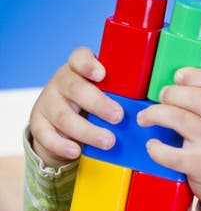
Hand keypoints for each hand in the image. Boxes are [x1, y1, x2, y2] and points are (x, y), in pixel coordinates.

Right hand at [29, 47, 122, 167]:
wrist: (59, 125)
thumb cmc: (90, 105)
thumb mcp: (102, 94)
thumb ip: (119, 96)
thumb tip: (151, 110)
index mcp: (78, 70)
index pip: (79, 59)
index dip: (88, 64)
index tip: (102, 74)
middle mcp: (61, 83)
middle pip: (74, 88)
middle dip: (98, 103)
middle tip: (118, 117)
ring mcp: (48, 103)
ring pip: (63, 115)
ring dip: (87, 130)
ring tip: (108, 142)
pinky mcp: (39, 124)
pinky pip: (47, 135)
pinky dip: (61, 144)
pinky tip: (75, 151)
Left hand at [136, 69, 200, 210]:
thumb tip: (181, 89)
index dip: (194, 75)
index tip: (178, 76)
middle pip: (196, 96)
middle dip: (171, 93)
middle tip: (160, 98)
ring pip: (179, 118)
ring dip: (155, 114)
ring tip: (146, 118)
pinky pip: (173, 154)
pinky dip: (157, 149)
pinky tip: (152, 146)